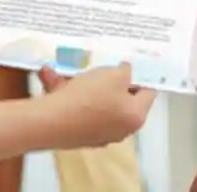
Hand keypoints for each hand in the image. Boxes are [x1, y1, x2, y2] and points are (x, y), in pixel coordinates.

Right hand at [36, 63, 156, 146]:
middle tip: (104, 63)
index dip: (142, 76)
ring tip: (69, 63)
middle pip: (120, 98)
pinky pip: (75, 105)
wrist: (51, 122)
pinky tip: (49, 74)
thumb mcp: (114, 75)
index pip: (148, 94)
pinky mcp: (76, 133)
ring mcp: (97, 133)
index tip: (133, 62)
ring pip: (93, 99)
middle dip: (108, 77)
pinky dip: (65, 90)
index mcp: (135, 117)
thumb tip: (126, 72)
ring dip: (80, 80)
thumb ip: (125, 71)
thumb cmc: (90, 97)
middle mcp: (119, 129)